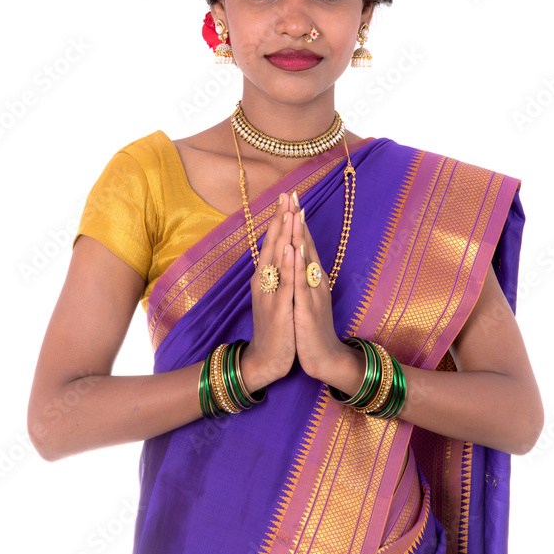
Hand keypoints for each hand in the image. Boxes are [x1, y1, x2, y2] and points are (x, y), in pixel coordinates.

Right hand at [239, 192, 296, 390]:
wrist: (266, 359)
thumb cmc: (274, 327)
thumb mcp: (275, 296)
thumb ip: (277, 275)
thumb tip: (282, 253)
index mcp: (265, 277)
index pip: (273, 242)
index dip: (280, 219)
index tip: (287, 196)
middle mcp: (264, 281)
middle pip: (272, 244)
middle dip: (281, 218)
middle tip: (287, 193)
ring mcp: (270, 294)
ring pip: (276, 259)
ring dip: (283, 234)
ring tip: (288, 211)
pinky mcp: (278, 309)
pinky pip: (283, 282)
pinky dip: (286, 264)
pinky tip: (289, 248)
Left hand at [291, 202, 364, 394]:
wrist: (324, 357)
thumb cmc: (312, 328)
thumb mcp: (307, 298)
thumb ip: (305, 278)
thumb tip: (300, 258)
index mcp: (312, 278)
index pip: (304, 245)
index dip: (298, 222)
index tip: (292, 199)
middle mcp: (315, 281)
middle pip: (306, 245)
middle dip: (298, 220)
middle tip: (293, 194)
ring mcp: (312, 293)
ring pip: (305, 260)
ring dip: (300, 235)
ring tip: (294, 212)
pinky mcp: (307, 309)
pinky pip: (301, 283)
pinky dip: (298, 265)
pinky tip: (295, 249)